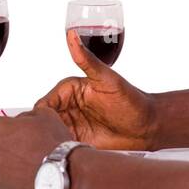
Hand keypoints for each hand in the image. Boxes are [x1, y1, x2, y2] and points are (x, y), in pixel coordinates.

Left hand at [0, 106, 75, 188]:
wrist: (63, 175)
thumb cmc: (54, 148)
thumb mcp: (45, 115)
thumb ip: (28, 115)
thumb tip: (25, 119)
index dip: (6, 128)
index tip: (14, 131)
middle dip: (7, 146)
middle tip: (26, 147)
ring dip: (9, 163)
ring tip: (30, 163)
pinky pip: (5, 181)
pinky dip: (14, 178)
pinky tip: (30, 174)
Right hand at [34, 29, 158, 150]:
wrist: (148, 126)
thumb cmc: (131, 100)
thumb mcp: (107, 79)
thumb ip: (87, 59)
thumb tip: (71, 34)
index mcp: (69, 90)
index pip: (44, 104)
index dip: (41, 116)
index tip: (45, 127)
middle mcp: (67, 106)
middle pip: (44, 122)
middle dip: (43, 131)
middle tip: (50, 142)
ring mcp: (71, 123)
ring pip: (49, 134)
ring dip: (50, 142)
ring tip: (58, 150)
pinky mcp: (77, 139)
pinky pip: (60, 145)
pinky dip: (58, 149)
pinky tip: (63, 154)